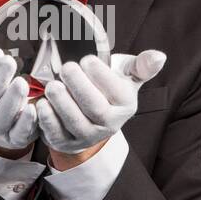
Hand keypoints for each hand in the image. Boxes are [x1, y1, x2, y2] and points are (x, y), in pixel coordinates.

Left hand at [36, 49, 166, 154]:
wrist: (90, 117)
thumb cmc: (108, 89)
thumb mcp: (125, 74)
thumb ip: (141, 65)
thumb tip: (159, 56)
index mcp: (126, 105)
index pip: (117, 92)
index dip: (101, 76)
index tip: (87, 59)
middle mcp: (109, 124)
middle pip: (95, 108)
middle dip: (80, 87)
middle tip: (66, 68)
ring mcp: (87, 136)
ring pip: (75, 122)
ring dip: (62, 103)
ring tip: (53, 85)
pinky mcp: (66, 143)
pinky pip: (56, 134)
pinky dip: (48, 120)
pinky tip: (42, 104)